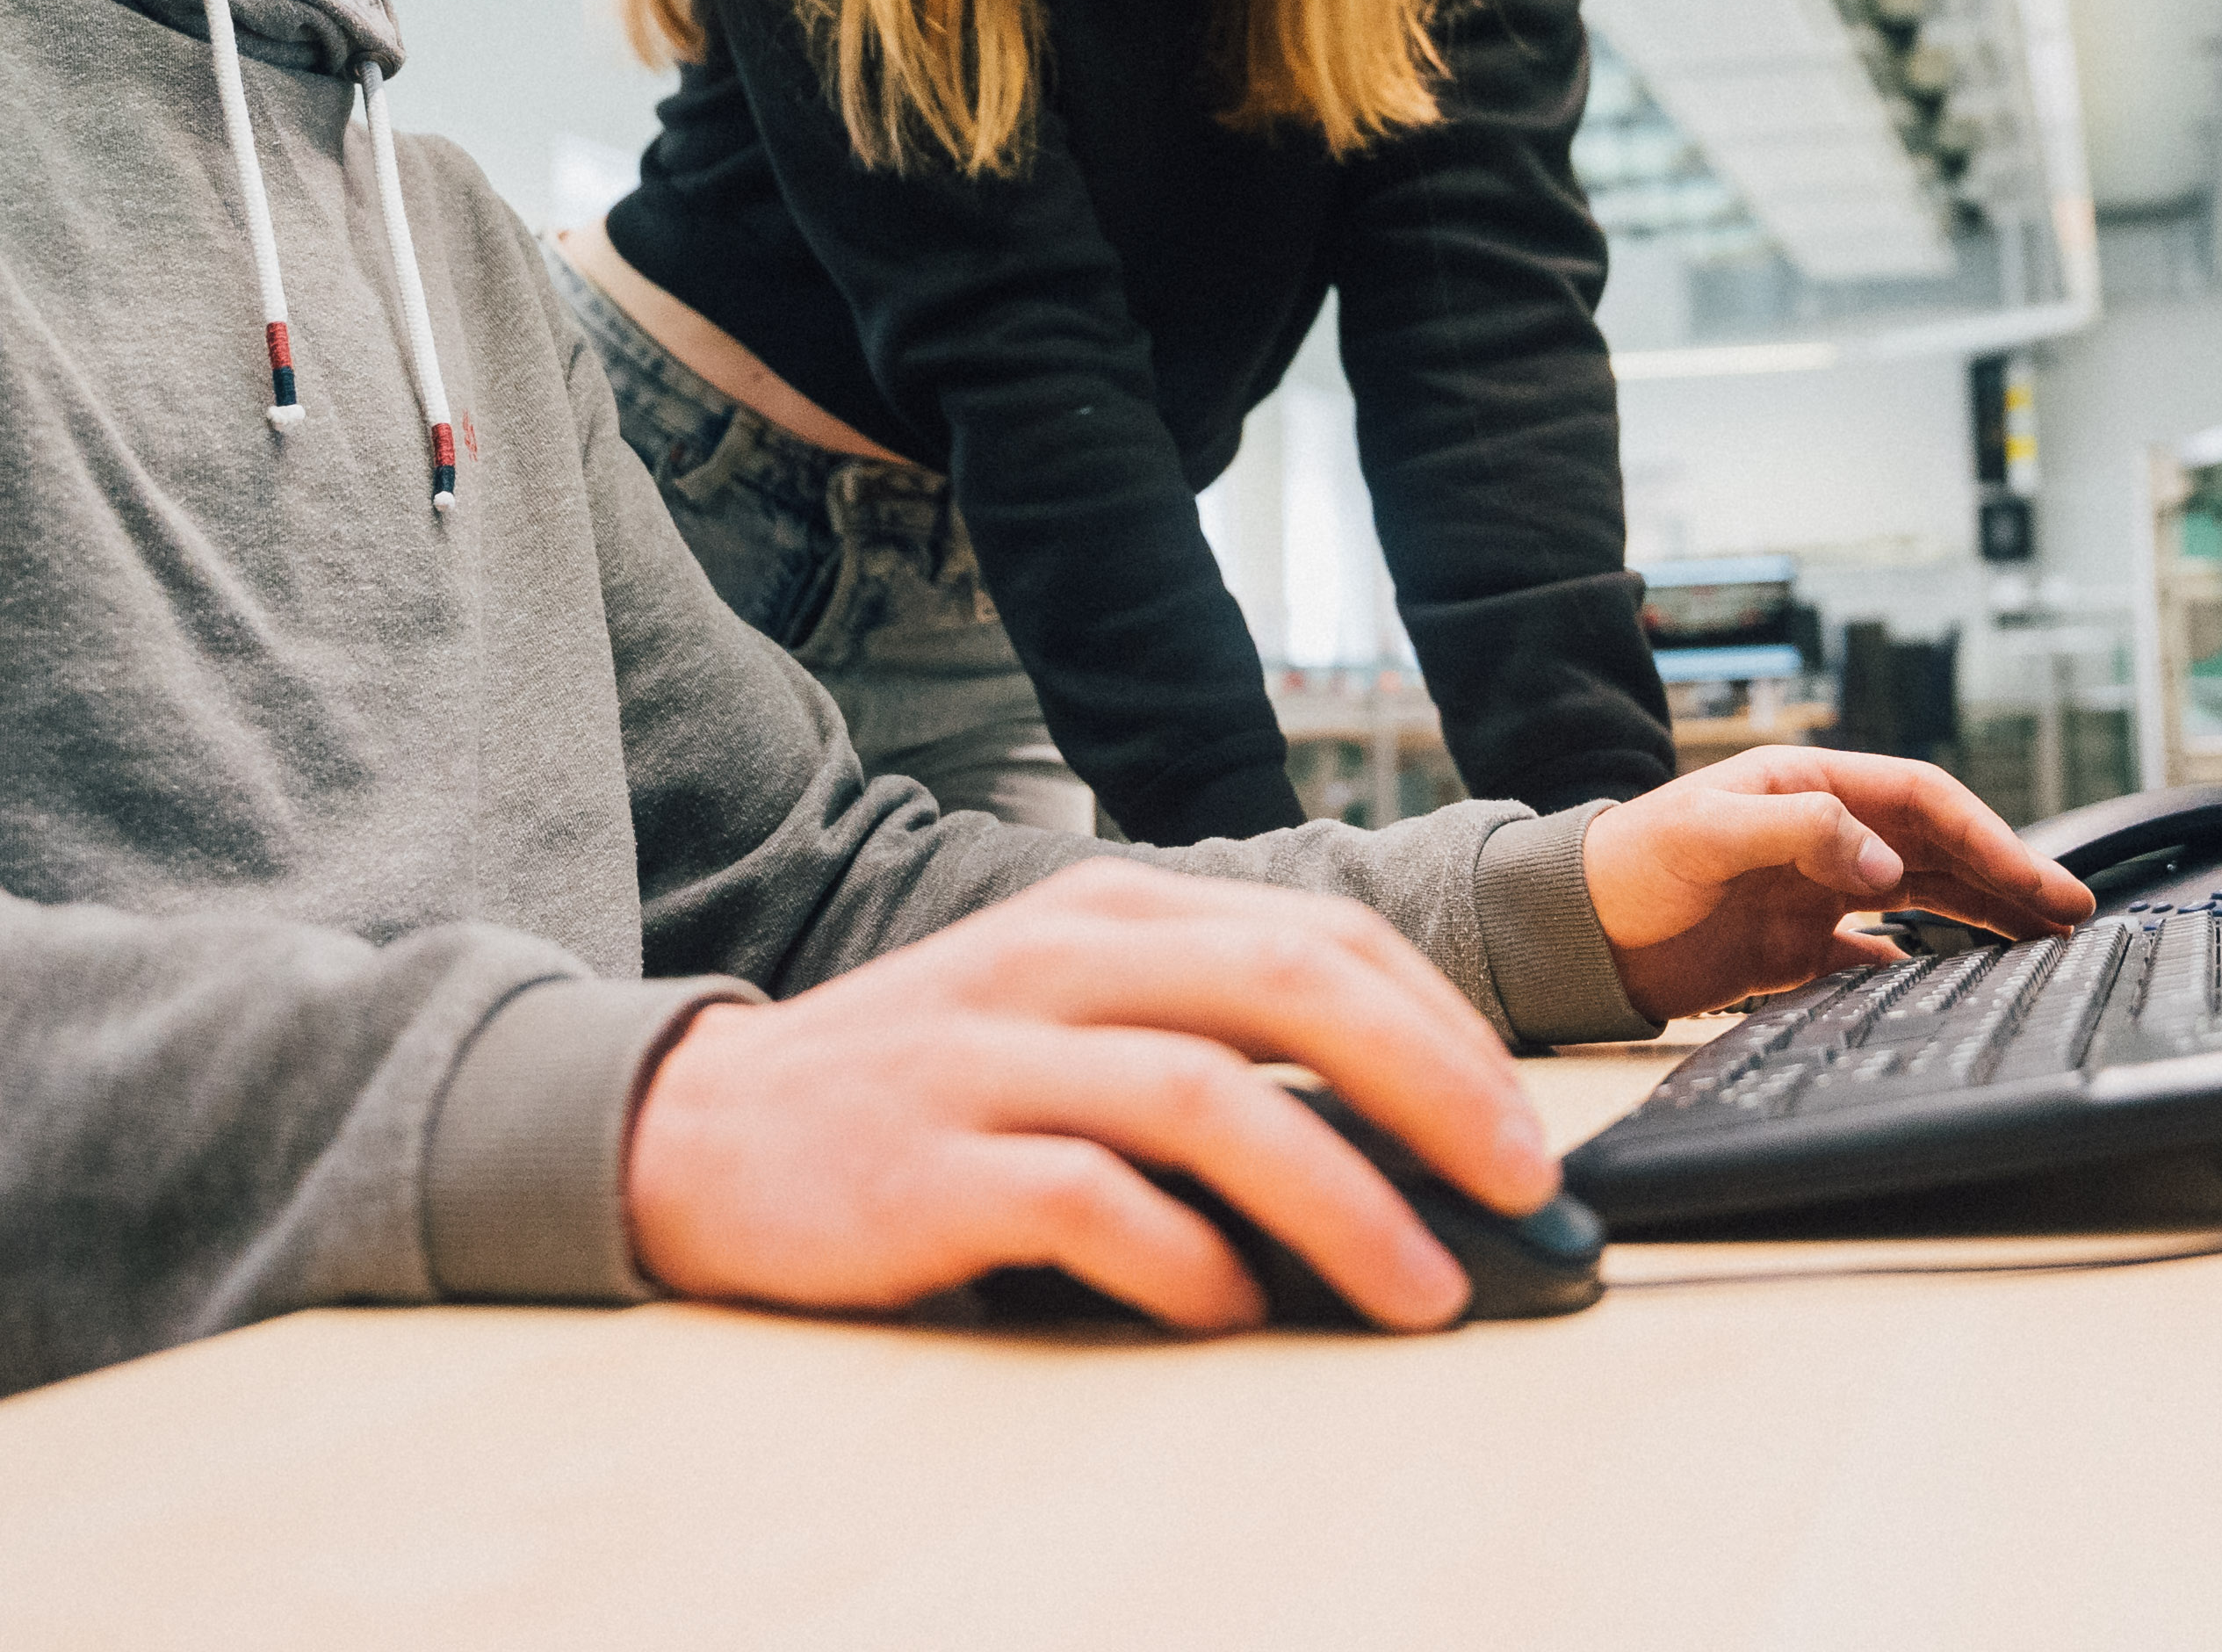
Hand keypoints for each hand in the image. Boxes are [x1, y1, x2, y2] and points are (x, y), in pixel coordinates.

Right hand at [620, 860, 1548, 1331]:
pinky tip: (1237, 1310)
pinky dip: (1186, 1262)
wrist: (695, 1129)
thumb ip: (1204, 1040)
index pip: (1321, 938)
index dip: (1446, 1031)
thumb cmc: (922, 1086)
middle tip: (1521, 1186)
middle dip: (1436, 1089)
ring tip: (1423, 1285)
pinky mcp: (927, 1166)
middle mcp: (1057, 962)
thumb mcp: (1065, 1015)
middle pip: (1291, 989)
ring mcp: (988, 1059)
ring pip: (1208, 1099)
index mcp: (1108, 912)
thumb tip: (1401, 1132)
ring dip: (1343, 1199)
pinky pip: (1087, 1203)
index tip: (1526, 1127)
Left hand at [1581, 748, 2093, 1019]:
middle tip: (2072, 916)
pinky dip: (1918, 966)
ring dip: (1980, 917)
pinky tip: (1953, 984)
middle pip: (1937, 851)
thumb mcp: (1707, 829)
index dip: (1989, 837)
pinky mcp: (1795, 947)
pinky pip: (1875, 955)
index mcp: (1811, 786)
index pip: (1922, 801)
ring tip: (2040, 945)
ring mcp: (1814, 891)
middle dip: (2007, 878)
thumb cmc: (1627, 861)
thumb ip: (1800, 831)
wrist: (1571, 930)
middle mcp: (1822, 834)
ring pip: (1921, 898)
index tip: (2040, 880)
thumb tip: (1888, 861)